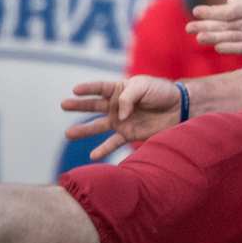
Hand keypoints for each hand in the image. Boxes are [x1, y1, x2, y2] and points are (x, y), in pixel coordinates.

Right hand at [61, 75, 184, 159]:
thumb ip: (128, 97)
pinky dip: (103, 150)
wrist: (179, 108)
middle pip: (93, 106)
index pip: (99, 88)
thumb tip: (119, 115)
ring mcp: (120, 120)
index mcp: (119, 89)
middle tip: (63, 105)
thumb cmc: (161, 92)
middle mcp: (116, 105)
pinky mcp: (128, 134)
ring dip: (83, 130)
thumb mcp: (144, 86)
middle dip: (78, 106)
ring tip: (68, 135)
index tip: (75, 90)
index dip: (88, 88)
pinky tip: (92, 156)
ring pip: (98, 126)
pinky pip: (112, 143)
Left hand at [189, 0, 241, 57]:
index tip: (196, 11)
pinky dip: (231, 48)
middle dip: (206, 26)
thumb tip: (224, 4)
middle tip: (188, 28)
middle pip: (225, 25)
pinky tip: (218, 48)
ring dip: (214, 38)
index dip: (210, 12)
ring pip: (231, 37)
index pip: (226, 10)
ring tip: (198, 38)